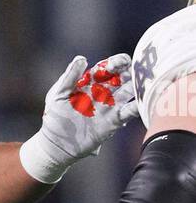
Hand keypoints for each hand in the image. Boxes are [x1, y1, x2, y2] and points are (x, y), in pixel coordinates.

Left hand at [20, 54, 138, 184]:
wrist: (57, 144)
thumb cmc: (54, 118)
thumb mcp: (58, 94)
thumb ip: (70, 76)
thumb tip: (82, 58)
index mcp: (89, 83)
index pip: (106, 68)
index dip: (116, 62)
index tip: (124, 61)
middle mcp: (102, 93)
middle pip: (122, 78)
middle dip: (132, 72)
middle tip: (142, 69)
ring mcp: (109, 107)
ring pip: (129, 92)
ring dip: (138, 86)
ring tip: (147, 82)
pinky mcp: (114, 122)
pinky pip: (130, 112)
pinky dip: (138, 106)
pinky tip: (143, 101)